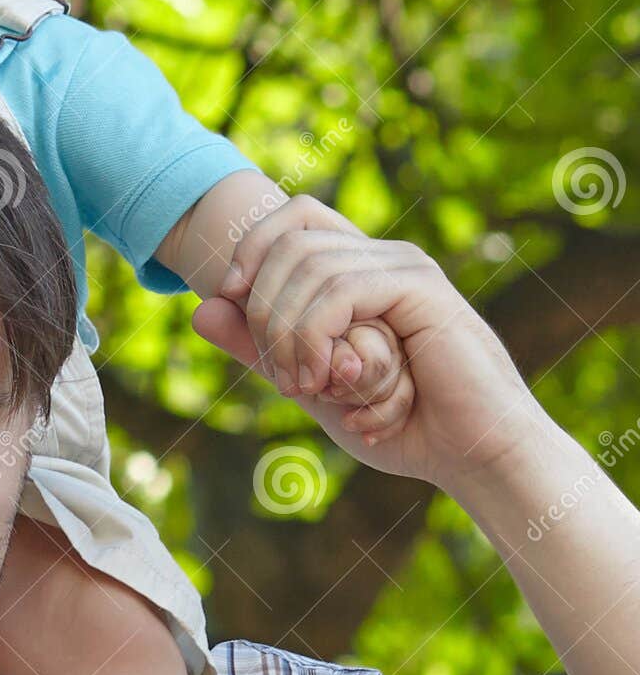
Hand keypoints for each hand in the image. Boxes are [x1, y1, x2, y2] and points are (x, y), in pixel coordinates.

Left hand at [219, 193, 412, 424]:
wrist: (474, 457)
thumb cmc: (402, 426)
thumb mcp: (310, 386)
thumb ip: (258, 349)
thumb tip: (198, 309)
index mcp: (360, 270)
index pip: (293, 218)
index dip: (249, 248)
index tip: (227, 297)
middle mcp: (383, 257)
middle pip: (289, 241)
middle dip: (262, 309)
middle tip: (281, 378)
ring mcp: (403, 268)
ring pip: (307, 266)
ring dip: (286, 333)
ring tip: (304, 387)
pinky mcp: (420, 289)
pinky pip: (339, 291)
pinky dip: (313, 336)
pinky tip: (325, 381)